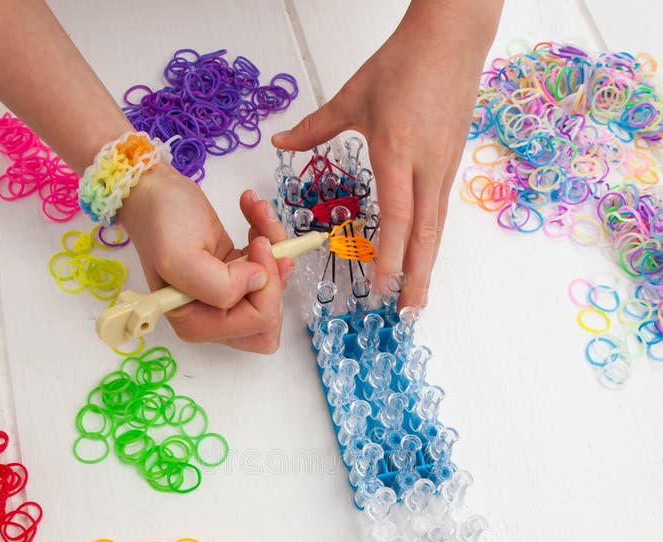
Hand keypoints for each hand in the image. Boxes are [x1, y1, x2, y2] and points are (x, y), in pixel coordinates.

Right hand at [118, 163, 293, 351]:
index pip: (256, 322)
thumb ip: (220, 286)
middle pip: (270, 317)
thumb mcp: (180, 258)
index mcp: (198, 324)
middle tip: (263, 239)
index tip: (257, 246)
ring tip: (257, 213)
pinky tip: (252, 212)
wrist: (153, 193)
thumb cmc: (160, 222)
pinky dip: (270, 236)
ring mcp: (227, 298)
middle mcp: (213, 319)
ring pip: (274, 290)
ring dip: (275, 249)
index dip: (266, 286)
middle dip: (275, 274)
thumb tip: (258, 282)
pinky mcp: (237, 276)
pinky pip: (269, 269)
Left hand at [272, 0, 501, 308]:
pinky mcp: (451, 166)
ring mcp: (443, 168)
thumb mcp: (354, 95)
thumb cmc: (402, 63)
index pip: (396, 215)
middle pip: (423, 234)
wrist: (452, 38)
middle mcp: (426, 167)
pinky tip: (424, 262)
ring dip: (427, 267)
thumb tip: (280, 143)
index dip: (389, 255)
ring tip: (418, 300)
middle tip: (408, 313)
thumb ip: (316, 127)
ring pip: (436, 228)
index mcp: (397, 150)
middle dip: (416, 277)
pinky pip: (440, 214)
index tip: (380, 286)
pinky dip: (431, 243)